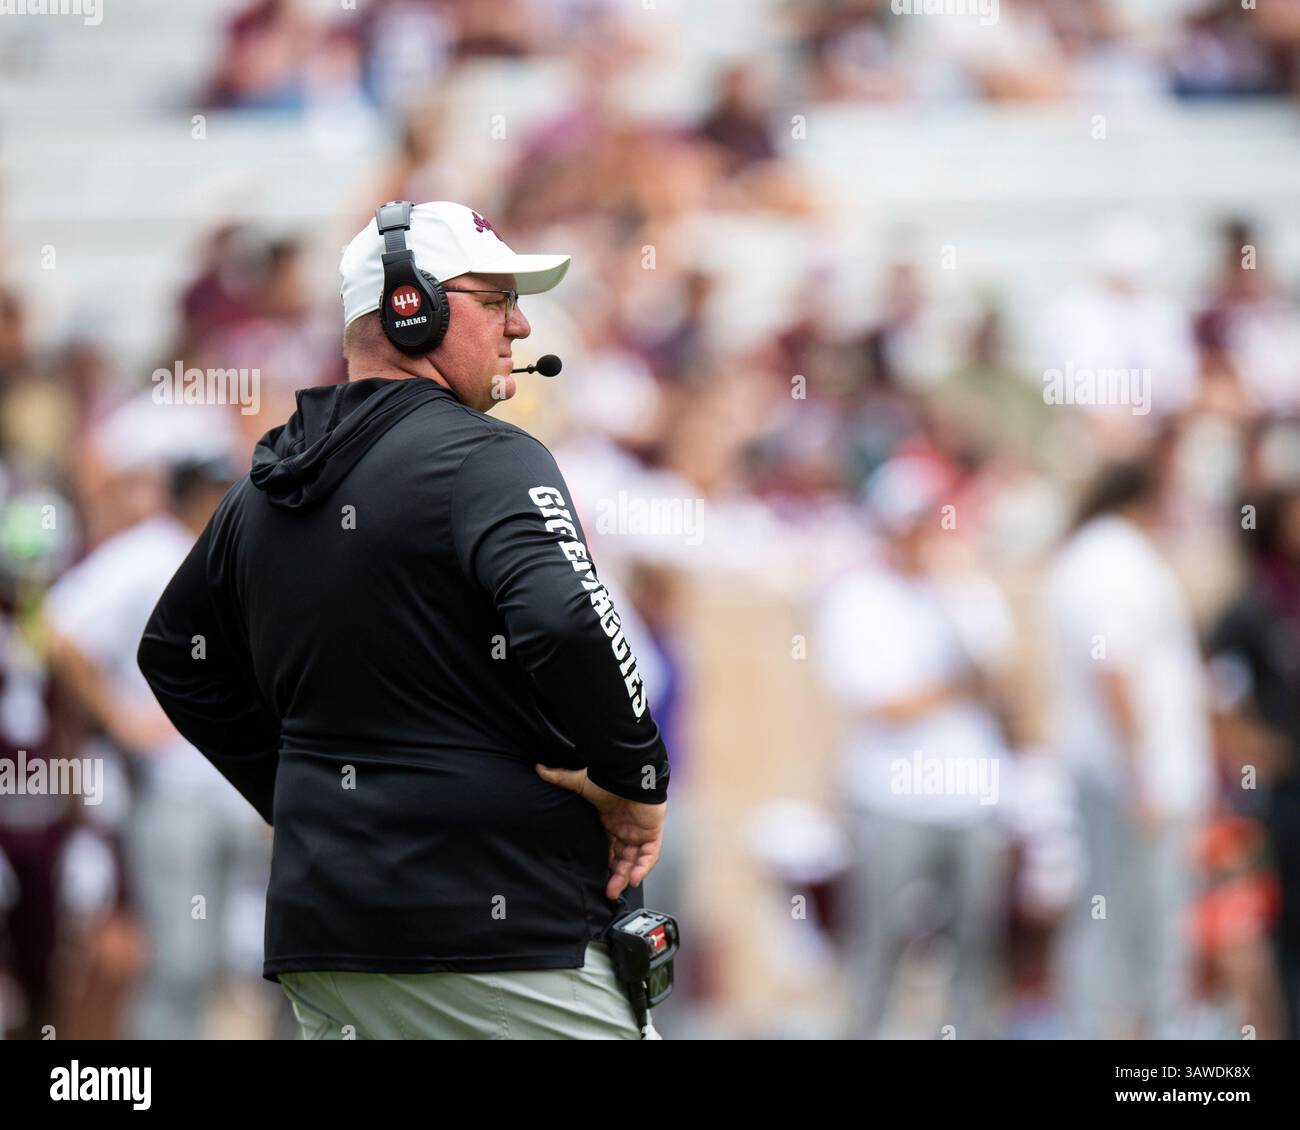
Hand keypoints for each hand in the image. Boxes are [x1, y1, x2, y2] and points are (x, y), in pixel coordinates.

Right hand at [535, 764, 665, 900]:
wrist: (627, 773)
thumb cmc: (606, 778)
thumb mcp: (580, 782)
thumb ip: (560, 778)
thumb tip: (539, 769)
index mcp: (611, 822)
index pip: (609, 849)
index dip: (604, 864)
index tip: (596, 878)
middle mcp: (626, 829)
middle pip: (622, 859)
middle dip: (615, 876)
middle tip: (607, 892)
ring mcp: (640, 831)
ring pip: (635, 860)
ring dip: (627, 876)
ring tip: (615, 890)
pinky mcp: (652, 832)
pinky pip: (650, 854)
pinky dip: (643, 867)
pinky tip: (634, 879)